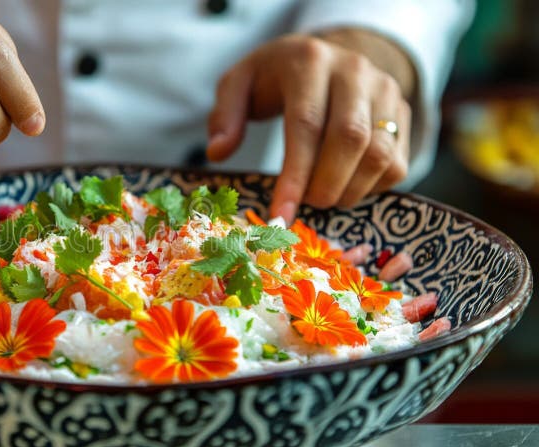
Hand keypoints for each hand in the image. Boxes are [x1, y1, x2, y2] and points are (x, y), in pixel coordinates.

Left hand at [206, 32, 414, 223]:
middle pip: (350, 139)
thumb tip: (218, 152)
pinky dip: (372, 188)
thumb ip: (225, 115)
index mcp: (309, 61)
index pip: (306, 124)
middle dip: (325, 186)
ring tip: (322, 198)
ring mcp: (385, 91)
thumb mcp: (239, 84)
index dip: (295, 176)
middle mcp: (354, 71)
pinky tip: (345, 187)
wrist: (324, 56)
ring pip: (380, 154)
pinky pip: (398, 163)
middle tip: (305, 206)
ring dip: (349, 191)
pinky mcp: (404, 112)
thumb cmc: (274, 78)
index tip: (281, 213)